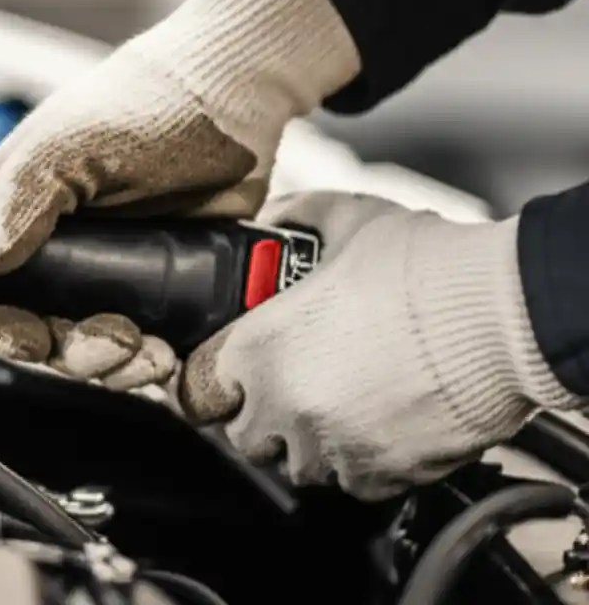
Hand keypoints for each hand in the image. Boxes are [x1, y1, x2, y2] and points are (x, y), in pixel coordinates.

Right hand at [0, 0, 358, 384]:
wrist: (234, 103)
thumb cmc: (145, 106)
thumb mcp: (67, 149)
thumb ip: (16, 205)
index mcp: (13, 217)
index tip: (28, 338)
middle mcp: (54, 252)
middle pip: (36, 333)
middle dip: (68, 351)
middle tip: (112, 339)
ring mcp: (107, 276)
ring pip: (89, 350)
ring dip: (113, 364)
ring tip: (149, 348)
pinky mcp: (157, 291)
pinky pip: (143, 346)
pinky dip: (152, 361)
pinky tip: (170, 350)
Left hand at [177, 192, 583, 500]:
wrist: (501, 318)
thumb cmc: (423, 269)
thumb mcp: (345, 220)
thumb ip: (295, 218)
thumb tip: (276, 221)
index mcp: (256, 349)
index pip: (198, 389)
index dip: (215, 381)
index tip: (230, 375)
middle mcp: (283, 407)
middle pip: (246, 436)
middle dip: (261, 416)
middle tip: (292, 387)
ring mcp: (331, 447)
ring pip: (298, 466)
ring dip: (309, 443)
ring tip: (340, 405)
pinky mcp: (379, 474)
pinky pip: (351, 482)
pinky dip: (358, 462)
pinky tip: (379, 424)